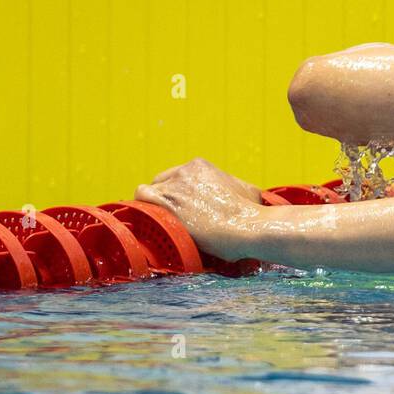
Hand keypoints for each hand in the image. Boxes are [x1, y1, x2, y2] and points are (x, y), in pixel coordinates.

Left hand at [135, 158, 263, 259]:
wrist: (248, 226)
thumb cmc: (252, 213)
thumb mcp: (248, 191)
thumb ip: (236, 188)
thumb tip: (237, 194)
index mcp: (201, 167)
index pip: (177, 177)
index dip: (178, 194)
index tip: (184, 209)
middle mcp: (184, 171)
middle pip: (161, 183)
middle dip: (166, 199)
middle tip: (174, 219)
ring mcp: (173, 186)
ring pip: (148, 192)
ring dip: (153, 207)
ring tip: (160, 225)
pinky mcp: (165, 202)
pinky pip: (141, 197)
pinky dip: (142, 209)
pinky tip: (150, 223)